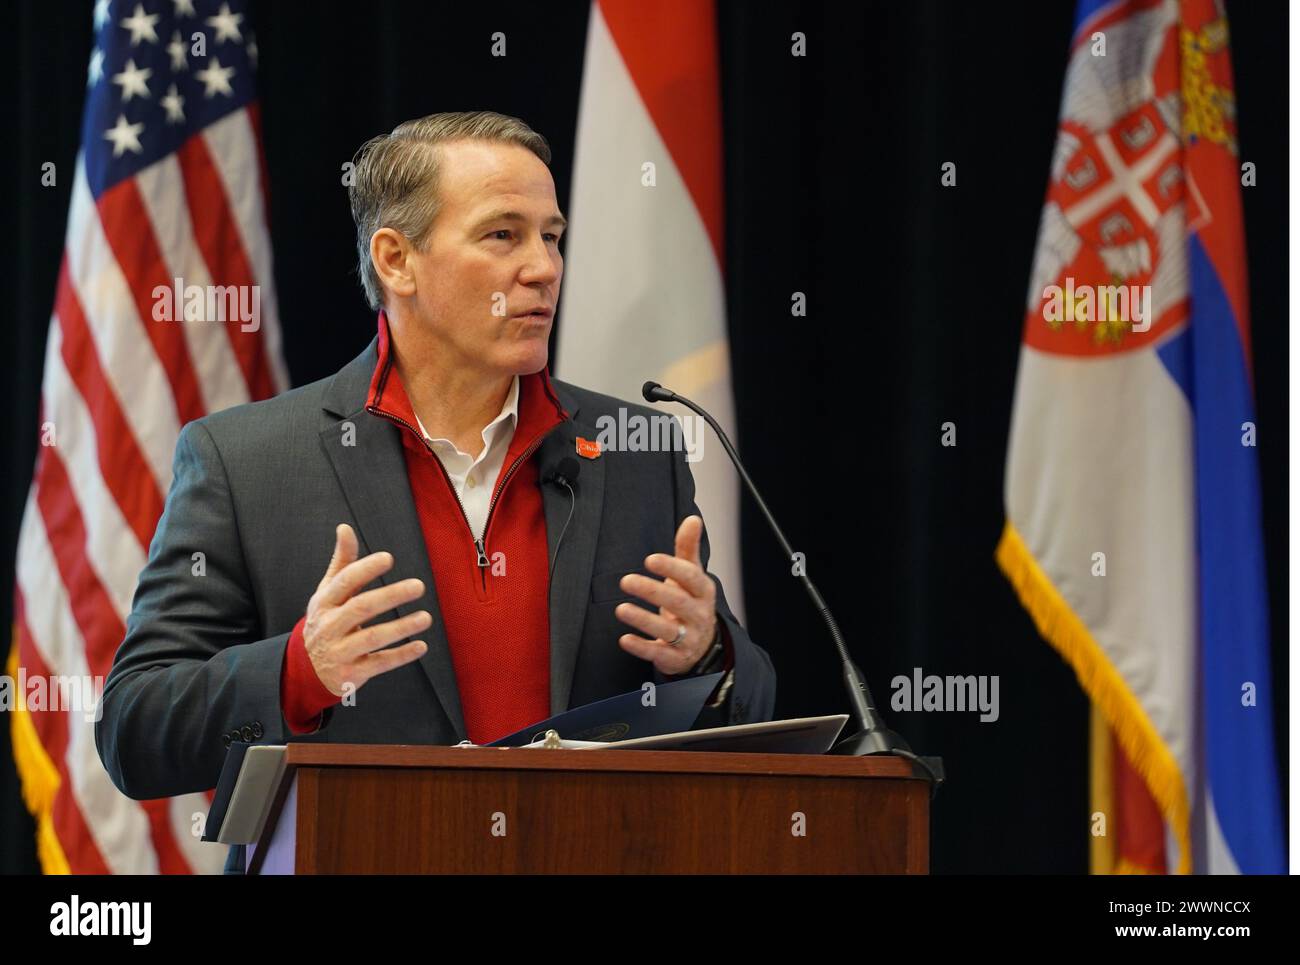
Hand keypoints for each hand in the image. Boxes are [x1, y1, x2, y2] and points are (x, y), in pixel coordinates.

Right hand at [302, 523, 430, 695]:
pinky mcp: (350, 674)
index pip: (344, 582)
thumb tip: (345, 528)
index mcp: (324, 602)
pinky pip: (378, 664)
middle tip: (419, 586)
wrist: (305, 669)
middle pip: (360, 609)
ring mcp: (338, 652)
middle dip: (390, 596)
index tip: (388, 558)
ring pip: (371, 639)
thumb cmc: (325, 620)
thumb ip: (342, 562)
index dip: (365, 569)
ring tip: (426, 617)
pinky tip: (421, 646)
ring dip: (400, 628)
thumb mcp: (327, 593)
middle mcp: (329, 626)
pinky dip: (400, 656)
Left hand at [615, 515, 718, 675]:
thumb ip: (688, 548)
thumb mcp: (691, 576)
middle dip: (652, 591)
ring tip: (621, 609)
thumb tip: (693, 518)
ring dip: (643, 620)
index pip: (691, 578)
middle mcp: (699, 615)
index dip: (672, 568)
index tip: (649, 559)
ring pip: (668, 631)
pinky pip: (659, 654)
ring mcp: (688, 639)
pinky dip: (641, 648)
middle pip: (678, 603)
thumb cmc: (691, 602)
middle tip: (625, 580)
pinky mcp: (675, 658)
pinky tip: (624, 639)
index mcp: (703, 592)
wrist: (703, 646)